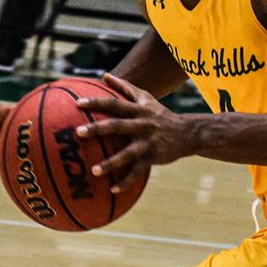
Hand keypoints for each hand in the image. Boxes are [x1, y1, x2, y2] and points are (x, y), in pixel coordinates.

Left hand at [75, 72, 195, 188]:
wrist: (188, 133)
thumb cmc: (161, 115)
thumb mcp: (146, 99)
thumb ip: (125, 87)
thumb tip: (105, 75)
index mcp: (138, 110)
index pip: (114, 103)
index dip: (97, 102)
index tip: (78, 103)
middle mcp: (141, 125)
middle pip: (116, 125)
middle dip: (97, 128)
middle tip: (78, 132)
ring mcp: (147, 142)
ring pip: (126, 154)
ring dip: (110, 163)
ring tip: (94, 171)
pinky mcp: (152, 158)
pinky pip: (137, 172)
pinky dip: (126, 182)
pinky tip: (112, 190)